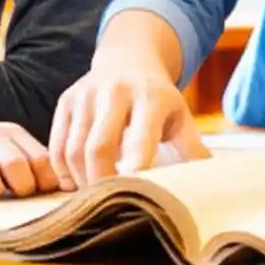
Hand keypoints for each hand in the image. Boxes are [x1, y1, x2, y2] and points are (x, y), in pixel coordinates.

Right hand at [49, 68, 209, 190]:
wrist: (129, 58)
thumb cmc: (158, 97)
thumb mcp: (180, 115)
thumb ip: (191, 148)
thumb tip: (207, 180)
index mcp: (151, 97)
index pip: (140, 138)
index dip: (134, 169)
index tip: (134, 194)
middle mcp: (116, 92)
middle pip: (98, 147)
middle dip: (101, 182)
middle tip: (108, 205)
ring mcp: (87, 94)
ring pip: (74, 149)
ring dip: (82, 180)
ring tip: (94, 195)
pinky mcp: (67, 100)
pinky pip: (57, 145)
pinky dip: (63, 170)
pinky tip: (76, 181)